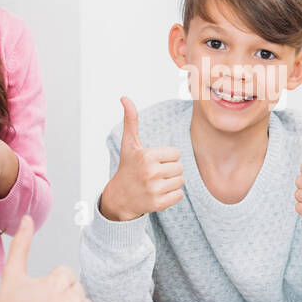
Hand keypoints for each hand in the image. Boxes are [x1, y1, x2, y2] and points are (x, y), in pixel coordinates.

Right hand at [99, 97, 184, 220]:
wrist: (119, 197)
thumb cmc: (128, 167)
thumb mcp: (129, 144)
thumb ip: (131, 120)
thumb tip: (124, 97)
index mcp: (147, 156)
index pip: (176, 153)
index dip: (166, 157)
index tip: (153, 161)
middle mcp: (151, 172)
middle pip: (180, 167)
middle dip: (170, 170)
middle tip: (154, 174)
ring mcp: (154, 189)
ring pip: (181, 181)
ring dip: (172, 182)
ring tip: (156, 183)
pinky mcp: (158, 204)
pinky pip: (179, 195)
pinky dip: (172, 195)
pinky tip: (158, 193)